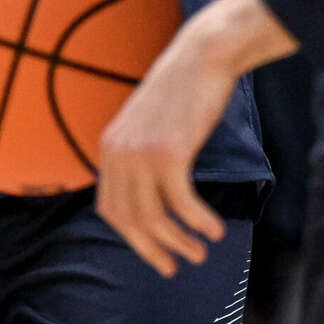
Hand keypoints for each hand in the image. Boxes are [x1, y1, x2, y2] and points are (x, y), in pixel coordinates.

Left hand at [96, 0, 297, 275]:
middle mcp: (118, 153)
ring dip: (179, 242)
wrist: (200, 56)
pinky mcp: (169, 152)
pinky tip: (214, 230)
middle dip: (154, 249)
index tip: (156, 253)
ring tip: (201, 253)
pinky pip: (181, 202)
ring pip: (155, 217)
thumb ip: (139, 156)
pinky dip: (198, 221)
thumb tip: (148, 198)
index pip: (110, 209)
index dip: (132, 238)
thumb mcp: (147, 125)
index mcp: (109, 147)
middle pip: (130, 220)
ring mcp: (141, 153)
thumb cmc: (182, 91)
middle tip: (176, 266)